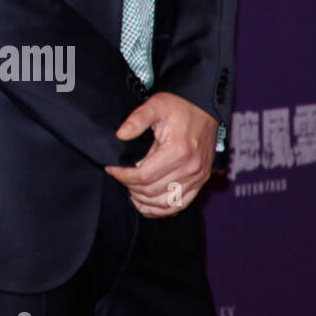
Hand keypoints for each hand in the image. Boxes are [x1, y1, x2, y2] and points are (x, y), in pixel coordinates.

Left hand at [105, 92, 218, 216]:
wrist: (204, 107)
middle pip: (153, 191)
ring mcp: (198, 177)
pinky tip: (148, 204)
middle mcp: (190, 168)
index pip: (144, 175)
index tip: (111, 169)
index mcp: (178, 152)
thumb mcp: (155, 106)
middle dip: (131, 187)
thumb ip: (137, 119)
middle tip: (119, 177)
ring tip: (130, 191)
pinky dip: (163, 209)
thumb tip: (121, 135)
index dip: (123, 176)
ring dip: (145, 201)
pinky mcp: (201, 180)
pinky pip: (181, 203)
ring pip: (167, 203)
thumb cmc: (179, 106)